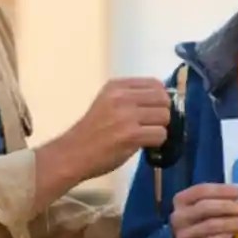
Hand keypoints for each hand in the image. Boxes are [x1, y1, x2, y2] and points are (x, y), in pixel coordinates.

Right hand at [34, 78, 170, 207]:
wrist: (73, 154)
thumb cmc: (92, 132)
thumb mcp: (107, 103)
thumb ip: (131, 98)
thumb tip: (164, 101)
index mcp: (116, 86)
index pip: (155, 84)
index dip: (161, 99)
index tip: (154, 111)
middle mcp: (122, 96)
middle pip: (163, 99)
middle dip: (163, 113)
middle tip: (152, 125)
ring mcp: (126, 115)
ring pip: (165, 117)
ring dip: (160, 129)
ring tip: (146, 136)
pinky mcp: (131, 135)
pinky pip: (160, 134)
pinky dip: (157, 142)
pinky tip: (144, 145)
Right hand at [171, 184, 237, 237]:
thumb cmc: (200, 221)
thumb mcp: (203, 207)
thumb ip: (218, 199)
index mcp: (181, 200)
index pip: (201, 190)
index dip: (221, 190)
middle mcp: (179, 216)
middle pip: (205, 207)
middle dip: (227, 207)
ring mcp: (183, 234)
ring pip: (209, 225)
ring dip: (229, 223)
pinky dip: (223, 237)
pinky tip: (232, 234)